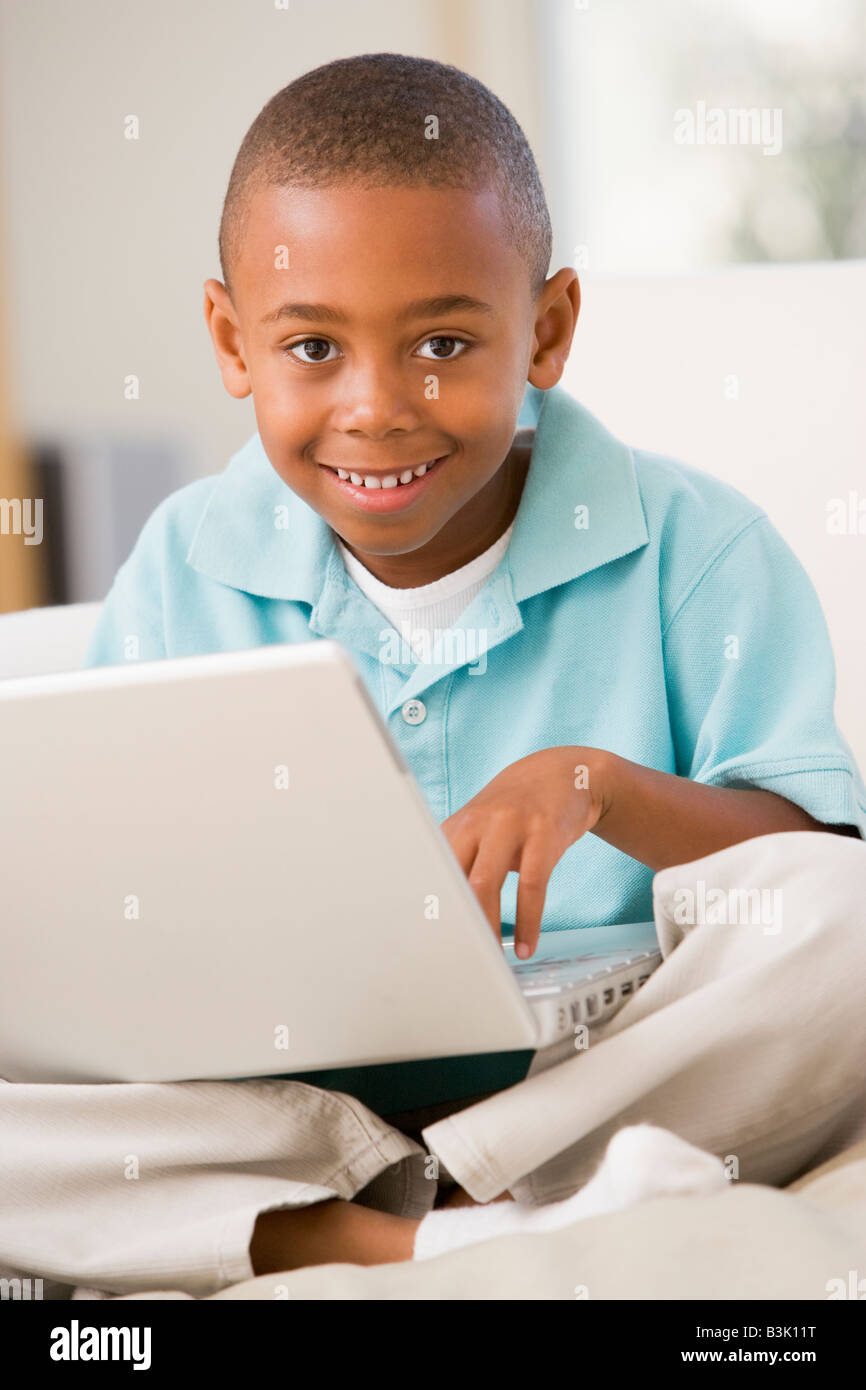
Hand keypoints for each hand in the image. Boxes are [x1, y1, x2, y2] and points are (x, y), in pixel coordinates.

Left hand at [441, 747, 609, 958]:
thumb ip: (463, 864)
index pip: (431, 873)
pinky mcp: (544, 832)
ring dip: (486, 927)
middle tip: (457, 959)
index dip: (426, 908)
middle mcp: (477, 822)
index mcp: (456, 827)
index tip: (423, 944)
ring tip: (491, 960)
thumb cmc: (517, 813)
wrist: (565, 775)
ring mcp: (510, 823)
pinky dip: (527, 922)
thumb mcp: (483, 830)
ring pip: (485, 883)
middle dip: (453, 923)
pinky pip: (532, 885)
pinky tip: (525, 946)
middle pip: (453, 879)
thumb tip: (442, 919)